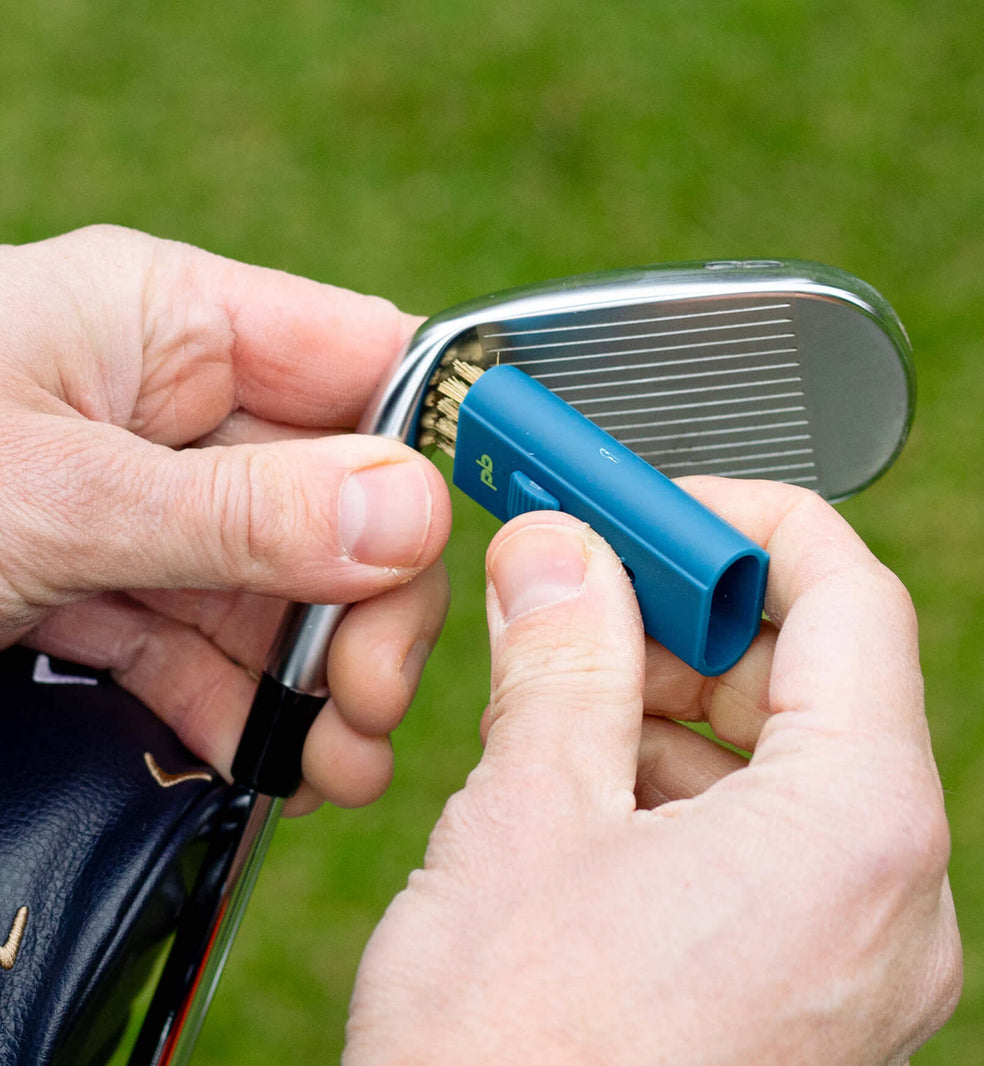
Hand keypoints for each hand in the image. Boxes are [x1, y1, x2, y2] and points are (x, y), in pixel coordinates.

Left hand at [0, 226, 450, 812]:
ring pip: (287, 588)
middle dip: (373, 600)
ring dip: (320, 680)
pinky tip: (278, 762)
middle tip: (371, 693)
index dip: (434, 441)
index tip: (476, 538)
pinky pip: (213, 646)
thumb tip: (408, 510)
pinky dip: (248, 711)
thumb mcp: (44, 488)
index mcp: (172, 319)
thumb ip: (233, 507)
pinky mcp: (119, 587)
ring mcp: (156, 505)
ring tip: (340, 759)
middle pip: (345, 496)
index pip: (366, 359)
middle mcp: (178, 407)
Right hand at [345, 480, 961, 1064]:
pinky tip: (583, 786)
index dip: (741, 525)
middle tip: (584, 585)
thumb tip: (559, 554)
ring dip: (670, 700)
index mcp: (858, 828)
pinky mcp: (800, 988)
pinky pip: (760, 837)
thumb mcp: (528, 821)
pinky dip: (677, 783)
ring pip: (780, 757)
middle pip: (813, 673)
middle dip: (690, 615)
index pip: (848, 594)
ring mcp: (851, 951)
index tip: (647, 506)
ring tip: (560, 691)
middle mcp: (888, 894)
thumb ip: (560, 661)